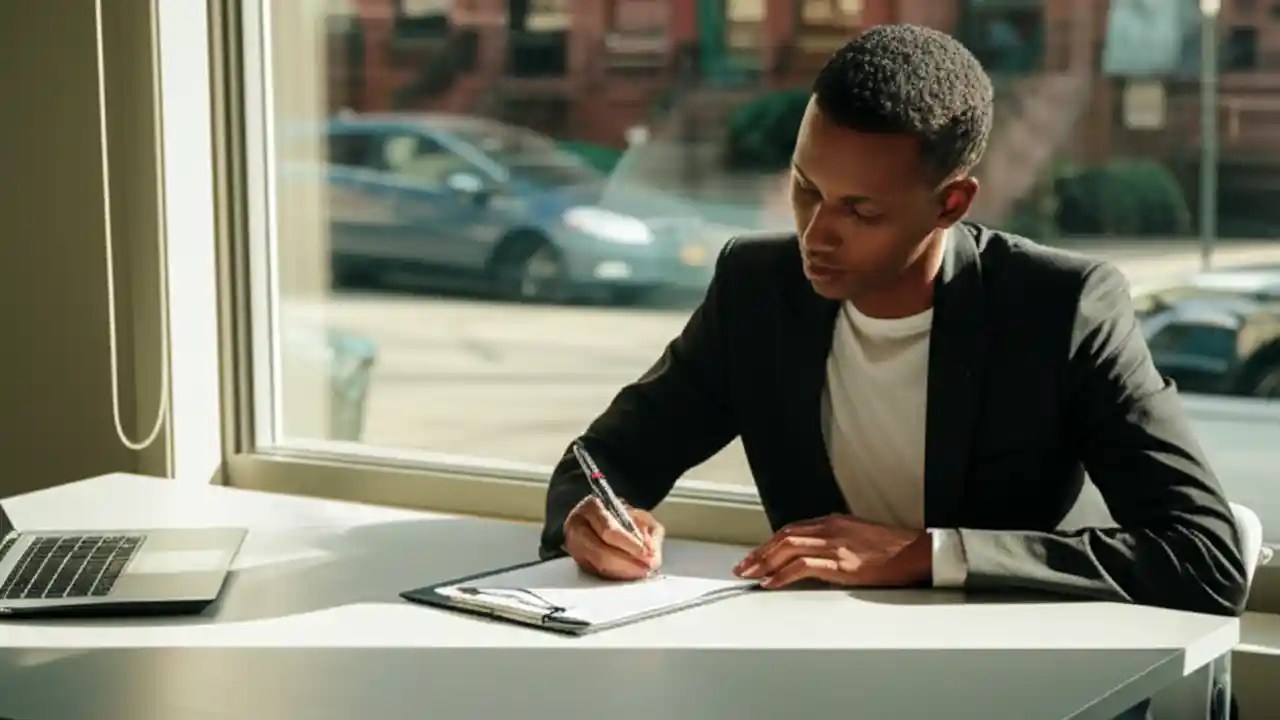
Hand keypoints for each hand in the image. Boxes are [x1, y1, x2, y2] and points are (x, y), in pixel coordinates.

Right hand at [563, 496, 663, 580]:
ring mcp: (574, 547)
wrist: (602, 520)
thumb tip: (651, 554)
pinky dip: (615, 576)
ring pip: (597, 566)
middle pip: (599, 552)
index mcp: (591, 508)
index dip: (629, 545)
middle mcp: (577, 527)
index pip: (609, 530)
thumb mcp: (641, 517)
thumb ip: (650, 533)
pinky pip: (597, 573)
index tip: (647, 554)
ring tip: (640, 572)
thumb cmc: (622, 517)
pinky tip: (629, 575)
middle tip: (646, 568)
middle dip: (627, 563)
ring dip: (622, 572)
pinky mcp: (579, 562)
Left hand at [733, 514, 930, 588]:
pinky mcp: (842, 564)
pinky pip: (804, 566)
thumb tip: (813, 556)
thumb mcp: (858, 536)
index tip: (756, 554)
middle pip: (784, 537)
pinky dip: (783, 574)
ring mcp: (835, 545)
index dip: (770, 542)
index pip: (792, 530)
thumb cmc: (892, 548)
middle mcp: (831, 529)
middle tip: (743, 566)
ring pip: (789, 548)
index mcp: (834, 522)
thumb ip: (834, 541)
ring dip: (764, 562)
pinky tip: (772, 583)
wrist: (917, 553)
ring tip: (750, 574)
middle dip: (760, 552)